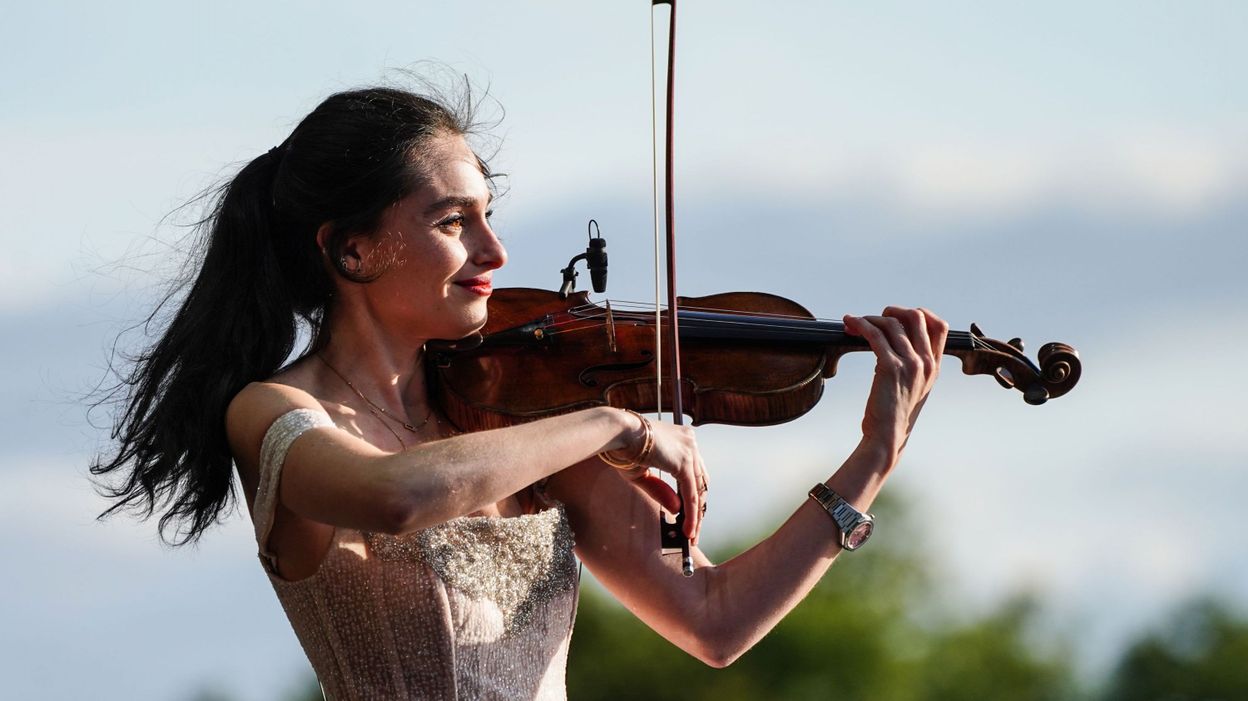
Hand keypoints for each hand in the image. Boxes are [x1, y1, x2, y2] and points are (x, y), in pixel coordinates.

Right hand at [608, 413, 707, 543]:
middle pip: (700, 482)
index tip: (688, 513)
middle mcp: (690, 442)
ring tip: (690, 535)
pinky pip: (690, 494)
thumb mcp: (642, 474)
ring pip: (698, 490)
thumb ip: (660, 490)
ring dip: (696, 516)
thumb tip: (676, 509)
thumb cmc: (622, 448)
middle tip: (692, 530)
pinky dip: (691, 513)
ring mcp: (690, 451)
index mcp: (681, 439)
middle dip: (697, 509)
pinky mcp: (684, 462)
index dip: (692, 495)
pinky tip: (687, 528)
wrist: (617, 433)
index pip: (693, 472)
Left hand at [843, 307, 948, 458]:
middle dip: (893, 311)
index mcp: (934, 367)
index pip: (940, 326)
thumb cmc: (893, 414)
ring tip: (853, 323)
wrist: (887, 437)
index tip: (898, 316)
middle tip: (874, 318)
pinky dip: (860, 324)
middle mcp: (926, 363)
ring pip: (892, 323)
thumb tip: (890, 342)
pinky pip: (875, 334)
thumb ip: (910, 365)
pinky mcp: (890, 367)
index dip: (920, 313)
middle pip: (917, 316)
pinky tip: (850, 324)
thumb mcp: (912, 387)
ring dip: (869, 318)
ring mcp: (911, 364)